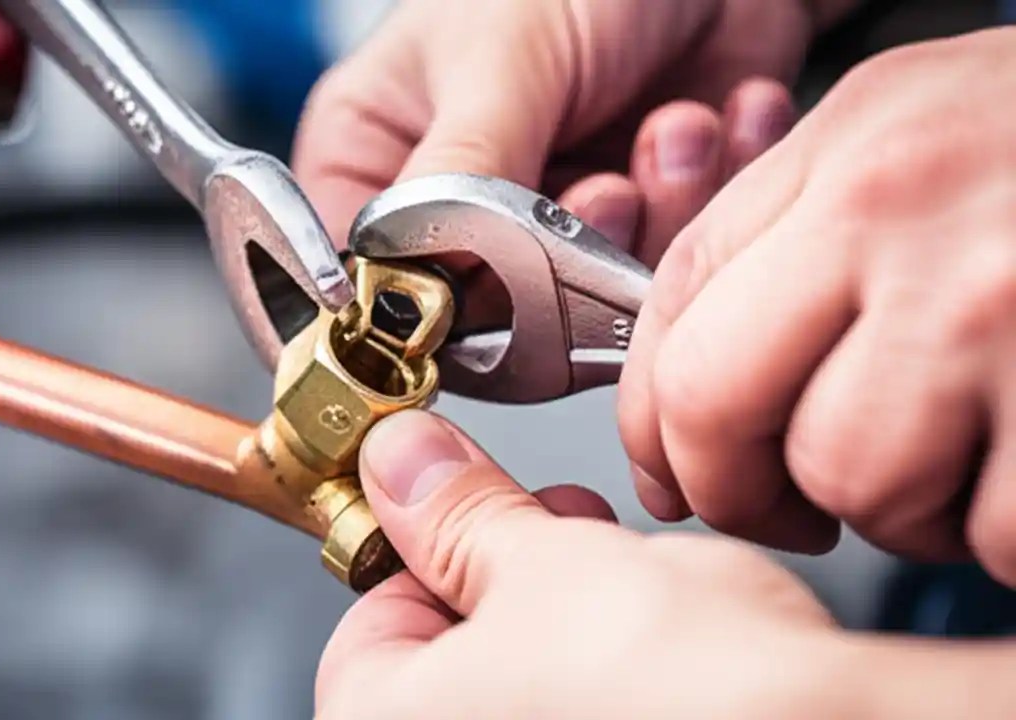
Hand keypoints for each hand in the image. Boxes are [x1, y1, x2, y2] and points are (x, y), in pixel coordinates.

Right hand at [293, 0, 850, 263]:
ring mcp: (543, 226)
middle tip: (611, 190)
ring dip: (650, 217)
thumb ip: (461, 175)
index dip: (416, 308)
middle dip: (563, 261)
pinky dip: (700, 200)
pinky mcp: (629, 232)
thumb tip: (420, 287)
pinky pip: (658, 277)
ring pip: (578, 308)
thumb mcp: (504, 56)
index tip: (487, 298)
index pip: (362, 277)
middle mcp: (449, 207)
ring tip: (674, 128)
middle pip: (479, 313)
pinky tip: (712, 120)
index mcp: (372, 156)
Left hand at [320, 410, 1015, 718]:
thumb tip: (405, 463)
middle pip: (450, 648)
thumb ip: (458, 511)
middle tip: (551, 526)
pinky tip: (664, 630)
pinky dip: (612, 663)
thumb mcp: (547, 563)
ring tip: (622, 574)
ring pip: (526, 677)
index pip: (369, 621)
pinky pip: (589, 705)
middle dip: (506, 572)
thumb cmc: (696, 699)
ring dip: (568, 609)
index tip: (466, 504)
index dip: (425, 544)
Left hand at [617, 29, 1015, 584]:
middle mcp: (906, 206)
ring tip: (974, 458)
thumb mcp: (927, 137)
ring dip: (906, 508)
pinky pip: (990, 533)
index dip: (655, 416)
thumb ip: (802, 239)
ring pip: (855, 481)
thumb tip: (690, 384)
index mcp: (856, 142)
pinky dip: (1008, 536)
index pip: (675, 300)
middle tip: (790, 505)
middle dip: (739, 487)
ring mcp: (997, 302)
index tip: (675, 468)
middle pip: (720, 400)